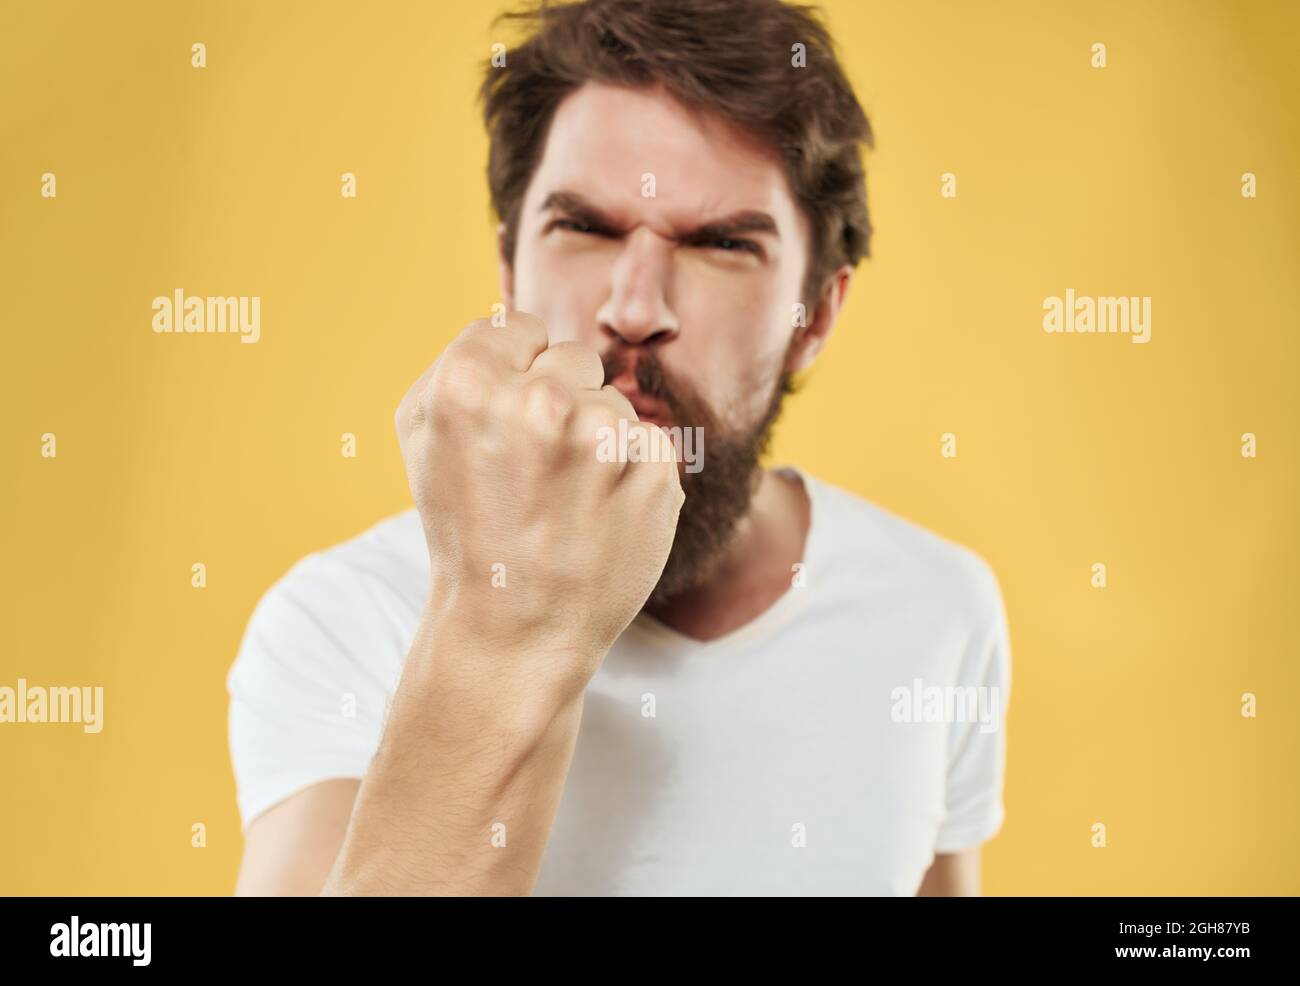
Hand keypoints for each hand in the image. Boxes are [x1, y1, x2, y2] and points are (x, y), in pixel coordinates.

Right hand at [396, 311, 683, 693]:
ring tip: (566, 501)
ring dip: (597, 440)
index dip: (512, 374)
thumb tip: (513, 326)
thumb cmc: (465, 529)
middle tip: (536, 472)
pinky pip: (648, 442)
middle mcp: (539, 400)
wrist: (514, 630)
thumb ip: (459, 363)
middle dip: (558, 402)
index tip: (506, 426)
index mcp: (469, 381)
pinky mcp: (654, 470)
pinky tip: (602, 517)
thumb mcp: (422, 438)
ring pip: (613, 401)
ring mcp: (602, 436)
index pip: (518, 327)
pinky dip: (632, 475)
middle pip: (572, 357)